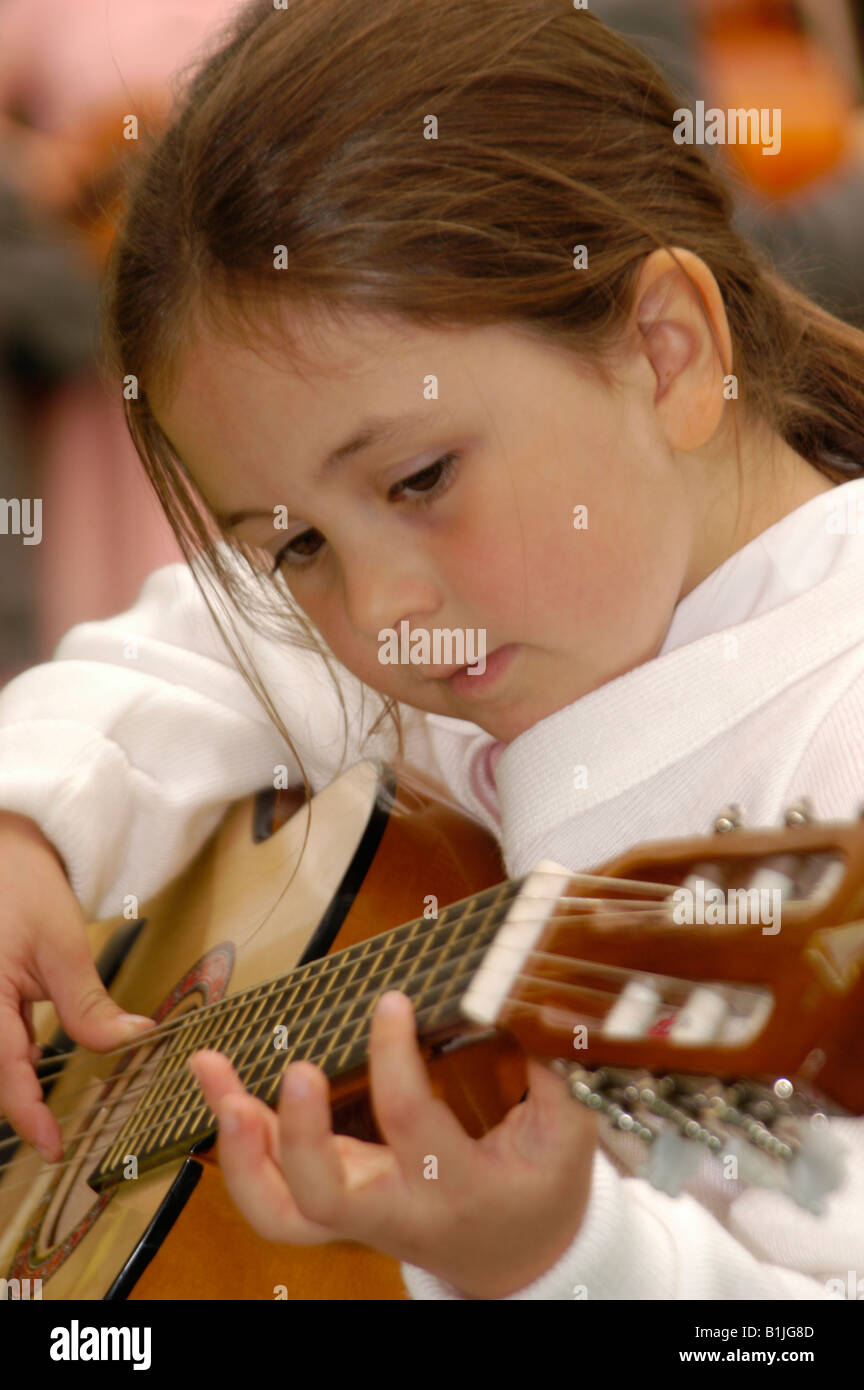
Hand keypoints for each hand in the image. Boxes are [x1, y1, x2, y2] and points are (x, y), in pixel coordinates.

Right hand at [0, 811, 153, 1160]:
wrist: (1, 849)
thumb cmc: (24, 888)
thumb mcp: (63, 946)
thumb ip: (89, 1005)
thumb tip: (133, 1041)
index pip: (4, 1073)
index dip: (28, 1116)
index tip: (54, 1147)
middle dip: (20, 1106)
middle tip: (55, 1136)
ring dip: (13, 1084)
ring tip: (46, 1111)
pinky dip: (9, 1057)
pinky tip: (33, 1062)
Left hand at [190, 990, 596, 1298]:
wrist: (514, 1258)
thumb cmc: (538, 1191)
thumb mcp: (564, 1137)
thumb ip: (549, 1070)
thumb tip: (523, 993)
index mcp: (451, 1189)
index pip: (410, 1125)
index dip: (394, 1060)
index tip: (391, 1000)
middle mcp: (391, 1211)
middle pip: (321, 1197)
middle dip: (296, 1134)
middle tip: (295, 1068)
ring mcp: (352, 1213)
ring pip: (275, 1208)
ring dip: (237, 1145)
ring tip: (213, 1072)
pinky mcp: (330, 1202)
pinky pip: (270, 1188)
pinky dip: (237, 1138)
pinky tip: (218, 1083)